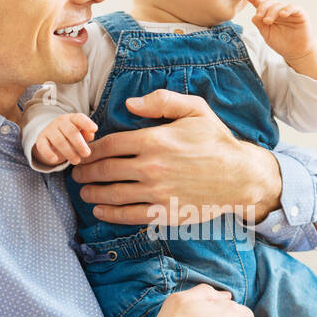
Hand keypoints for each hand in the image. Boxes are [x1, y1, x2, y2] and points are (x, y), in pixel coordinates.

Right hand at [33, 112, 97, 166]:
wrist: (51, 138)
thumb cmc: (71, 137)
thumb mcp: (80, 134)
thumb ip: (87, 134)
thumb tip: (90, 135)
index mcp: (72, 119)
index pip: (79, 118)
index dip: (87, 123)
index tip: (95, 129)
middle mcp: (60, 122)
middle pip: (70, 131)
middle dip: (79, 143)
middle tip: (86, 154)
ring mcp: (49, 130)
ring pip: (59, 140)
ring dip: (68, 152)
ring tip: (76, 161)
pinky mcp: (41, 140)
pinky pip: (43, 146)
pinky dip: (48, 153)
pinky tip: (55, 160)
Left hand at [69, 89, 281, 224]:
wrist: (240, 177)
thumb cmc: (217, 141)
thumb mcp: (195, 109)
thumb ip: (161, 101)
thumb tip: (129, 104)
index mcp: (155, 139)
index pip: (109, 145)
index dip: (90, 149)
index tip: (83, 152)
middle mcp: (151, 167)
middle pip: (105, 170)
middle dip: (85, 172)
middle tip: (77, 173)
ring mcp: (156, 192)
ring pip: (112, 194)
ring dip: (92, 194)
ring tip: (84, 192)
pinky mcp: (163, 212)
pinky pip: (128, 215)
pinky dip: (109, 214)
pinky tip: (100, 212)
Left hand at [243, 0, 316, 63]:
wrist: (296, 52)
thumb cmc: (281, 43)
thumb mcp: (267, 35)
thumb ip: (260, 25)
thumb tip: (254, 16)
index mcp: (269, 15)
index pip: (260, 4)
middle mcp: (278, 11)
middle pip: (268, 3)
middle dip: (262, 8)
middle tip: (259, 17)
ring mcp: (289, 11)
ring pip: (278, 5)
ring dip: (271, 12)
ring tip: (268, 21)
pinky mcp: (299, 13)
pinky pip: (293, 7)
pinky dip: (287, 9)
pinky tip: (282, 14)